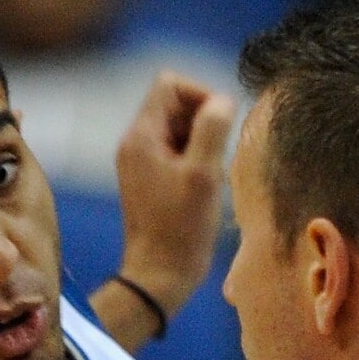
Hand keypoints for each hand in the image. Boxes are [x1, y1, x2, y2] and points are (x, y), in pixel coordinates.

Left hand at [107, 72, 235, 318]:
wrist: (159, 276)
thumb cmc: (181, 229)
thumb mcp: (203, 174)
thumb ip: (212, 129)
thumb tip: (223, 101)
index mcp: (142, 136)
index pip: (169, 84)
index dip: (201, 94)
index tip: (220, 126)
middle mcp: (135, 143)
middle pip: (174, 103)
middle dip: (203, 120)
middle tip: (216, 155)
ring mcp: (141, 162)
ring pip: (178, 128)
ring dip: (202, 141)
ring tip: (210, 174)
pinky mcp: (150, 179)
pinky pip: (176, 150)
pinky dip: (195, 158)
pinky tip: (204, 186)